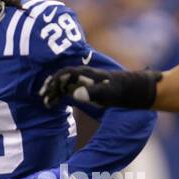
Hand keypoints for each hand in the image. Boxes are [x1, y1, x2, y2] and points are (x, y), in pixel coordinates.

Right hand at [39, 66, 159, 109]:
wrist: (135, 90)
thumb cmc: (122, 91)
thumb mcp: (108, 94)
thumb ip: (92, 93)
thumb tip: (75, 94)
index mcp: (88, 74)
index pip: (66, 73)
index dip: (55, 81)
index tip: (47, 91)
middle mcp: (84, 76)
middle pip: (62, 77)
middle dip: (51, 86)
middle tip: (43, 98)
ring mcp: (85, 82)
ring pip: (64, 84)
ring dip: (54, 92)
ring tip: (46, 103)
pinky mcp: (87, 88)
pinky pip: (69, 90)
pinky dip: (60, 96)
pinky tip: (54, 105)